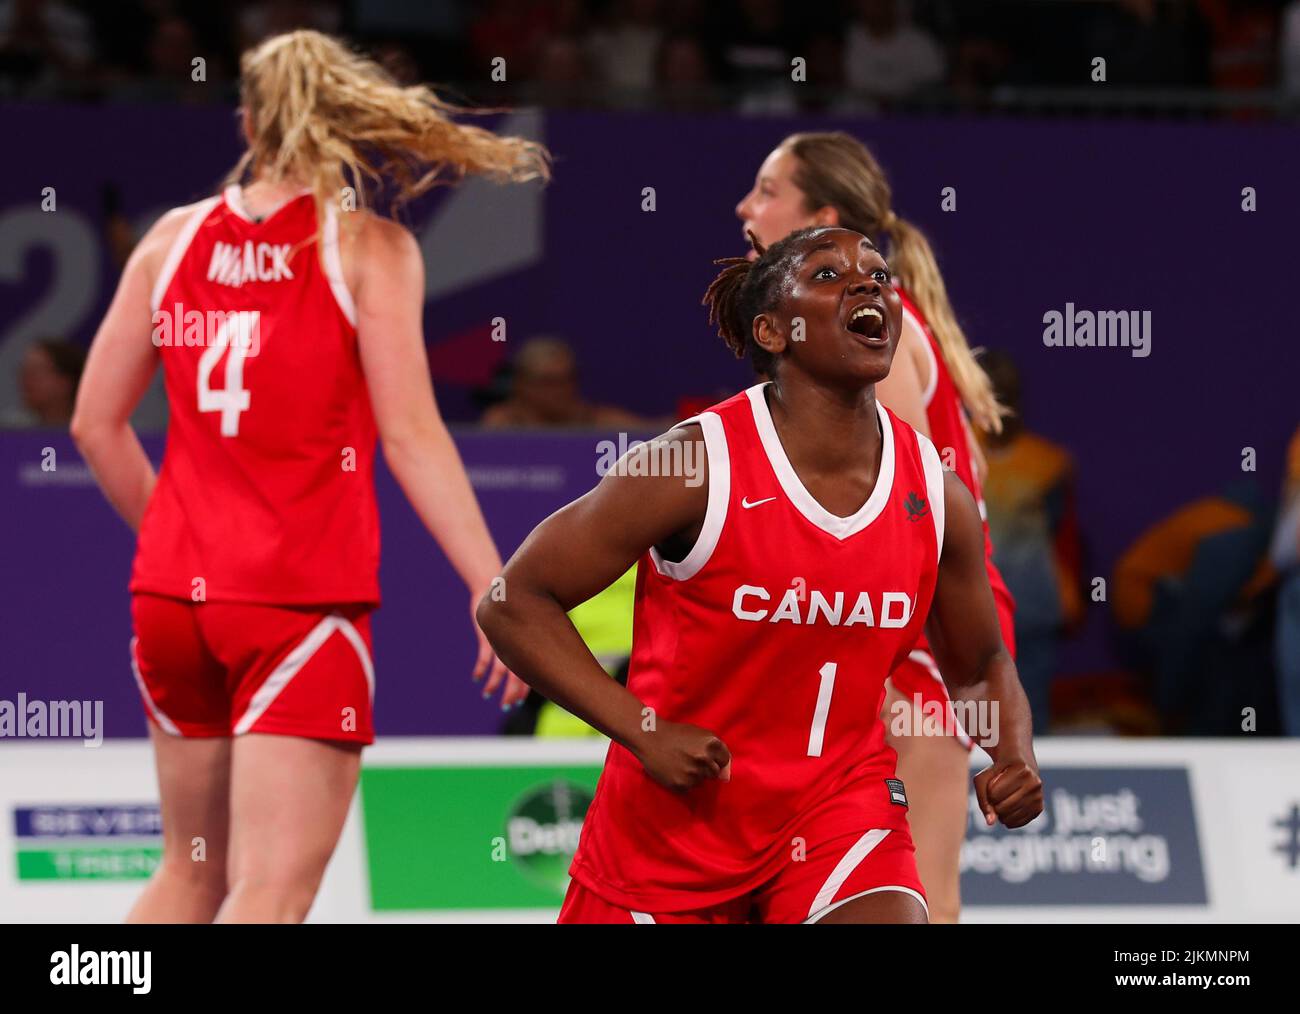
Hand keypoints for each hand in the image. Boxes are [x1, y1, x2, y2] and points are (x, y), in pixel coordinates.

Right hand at [470, 594, 528, 709]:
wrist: (498, 585)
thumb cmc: (514, 605)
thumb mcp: (521, 623)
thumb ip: (526, 639)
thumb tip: (533, 656)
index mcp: (529, 643)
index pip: (531, 671)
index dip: (525, 688)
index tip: (518, 702)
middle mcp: (519, 643)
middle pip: (518, 674)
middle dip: (511, 693)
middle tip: (507, 707)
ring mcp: (503, 640)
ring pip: (501, 669)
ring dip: (493, 684)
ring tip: (487, 694)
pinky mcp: (488, 635)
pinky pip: (485, 657)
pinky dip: (480, 669)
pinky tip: (476, 678)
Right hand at [632, 719, 730, 792]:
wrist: (649, 738)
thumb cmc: (675, 734)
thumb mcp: (699, 734)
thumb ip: (716, 749)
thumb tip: (725, 775)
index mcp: (711, 744)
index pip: (724, 761)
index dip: (716, 760)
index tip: (706, 758)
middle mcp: (704, 759)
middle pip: (714, 773)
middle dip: (704, 768)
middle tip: (689, 759)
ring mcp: (693, 773)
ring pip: (701, 781)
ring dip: (693, 775)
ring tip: (679, 763)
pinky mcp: (681, 784)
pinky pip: (689, 788)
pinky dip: (683, 782)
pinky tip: (674, 770)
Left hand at [973, 755, 1042, 828]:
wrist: (1019, 768)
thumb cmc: (997, 772)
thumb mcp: (984, 778)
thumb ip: (982, 797)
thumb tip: (991, 823)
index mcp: (1020, 769)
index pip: (994, 793)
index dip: (988, 795)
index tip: (990, 788)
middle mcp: (1034, 782)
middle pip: (1003, 807)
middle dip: (994, 806)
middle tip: (994, 798)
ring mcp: (1038, 796)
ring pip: (1011, 817)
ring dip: (1000, 815)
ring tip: (999, 804)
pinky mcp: (1039, 807)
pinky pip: (1019, 822)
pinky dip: (1009, 821)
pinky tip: (1006, 812)